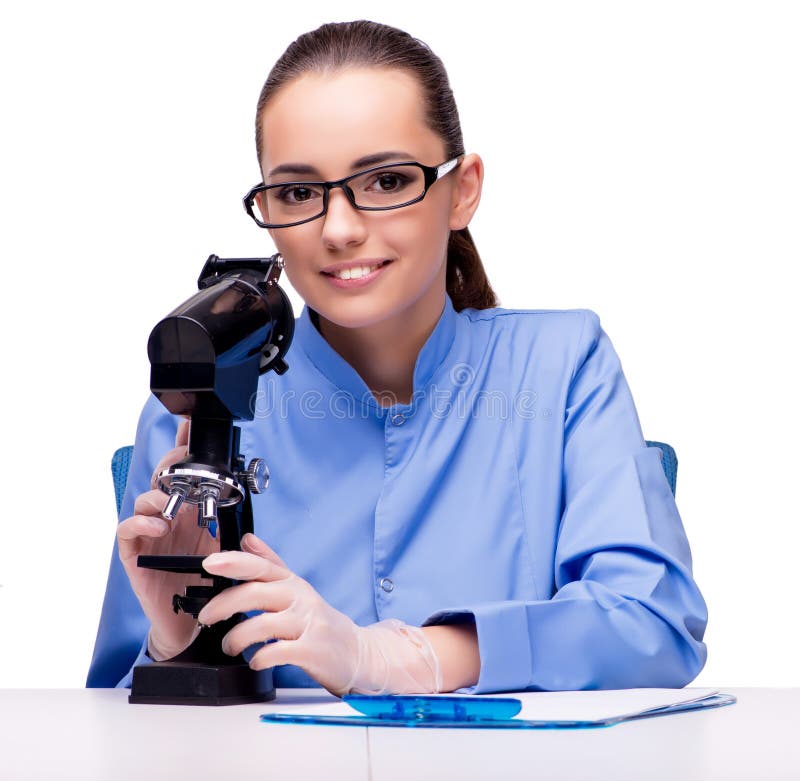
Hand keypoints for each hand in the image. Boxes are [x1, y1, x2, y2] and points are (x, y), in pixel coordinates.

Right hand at [116, 419, 218, 660]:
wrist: (191, 622)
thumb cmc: (205, 583)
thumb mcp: (225, 548)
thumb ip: (228, 524)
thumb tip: (241, 499)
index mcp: (189, 513)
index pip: (185, 475)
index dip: (184, 449)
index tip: (190, 427)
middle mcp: (168, 519)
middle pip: (161, 479)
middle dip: (170, 464)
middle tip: (182, 460)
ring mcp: (149, 535)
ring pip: (143, 501)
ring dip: (156, 496)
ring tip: (171, 503)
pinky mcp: (134, 555)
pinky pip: (127, 531)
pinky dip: (141, 524)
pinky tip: (158, 526)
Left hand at [198, 533, 441, 696]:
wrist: (358, 653)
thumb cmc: (320, 622)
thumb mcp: (297, 588)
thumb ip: (271, 563)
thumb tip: (247, 539)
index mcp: (293, 583)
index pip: (261, 565)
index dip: (234, 562)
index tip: (210, 563)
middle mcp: (300, 599)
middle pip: (255, 593)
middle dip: (223, 605)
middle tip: (206, 618)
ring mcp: (308, 624)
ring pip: (262, 624)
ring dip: (236, 637)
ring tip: (229, 646)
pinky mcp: (313, 650)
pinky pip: (278, 652)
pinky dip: (260, 657)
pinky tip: (254, 661)